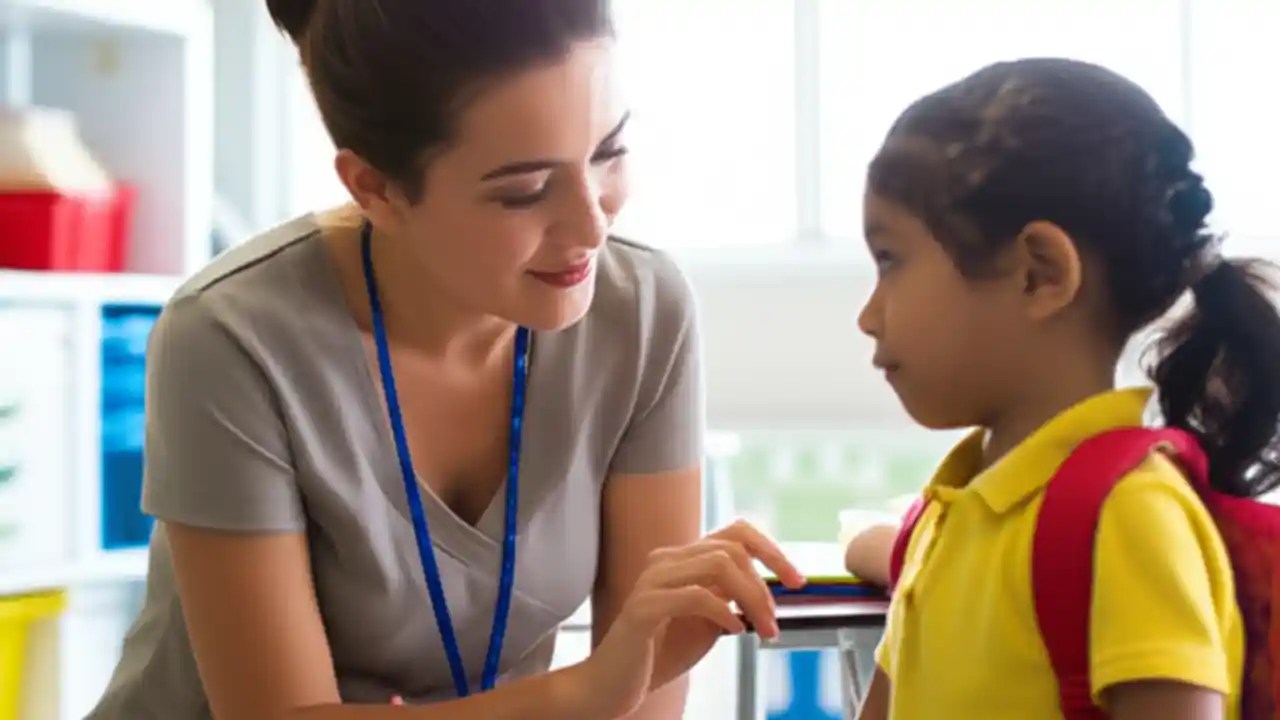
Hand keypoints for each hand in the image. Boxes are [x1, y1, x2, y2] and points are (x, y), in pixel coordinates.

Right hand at [575, 520, 804, 718]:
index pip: (736, 532)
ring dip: (752, 598)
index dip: (772, 551)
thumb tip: (770, 590)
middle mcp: (666, 560)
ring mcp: (652, 580)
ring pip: (719, 564)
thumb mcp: (708, 621)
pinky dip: (724, 612)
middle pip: (733, 548)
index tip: (796, 581)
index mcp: (682, 558)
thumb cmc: (661, 653)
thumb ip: (732, 598)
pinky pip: (696, 596)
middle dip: (764, 584)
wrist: (614, 685)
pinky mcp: (643, 607)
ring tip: (762, 630)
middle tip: (775, 622)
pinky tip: (734, 631)